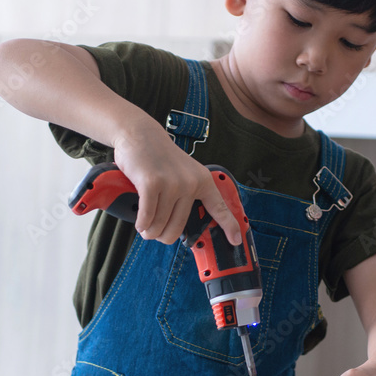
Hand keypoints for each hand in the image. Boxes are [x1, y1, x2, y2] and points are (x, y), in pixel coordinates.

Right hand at [112, 128, 241, 245]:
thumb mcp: (184, 173)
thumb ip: (188, 194)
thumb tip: (181, 225)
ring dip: (150, 231)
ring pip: (160, 224)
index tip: (236, 240)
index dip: (229, 226)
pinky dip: (141, 223)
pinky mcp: (151, 184)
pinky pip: (147, 216)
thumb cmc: (160, 157)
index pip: (219, 208)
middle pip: (178, 227)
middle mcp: (190, 183)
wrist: (141, 135)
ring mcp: (171, 183)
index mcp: (202, 181)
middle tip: (156, 234)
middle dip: (164, 236)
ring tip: (145, 227)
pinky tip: (140, 222)